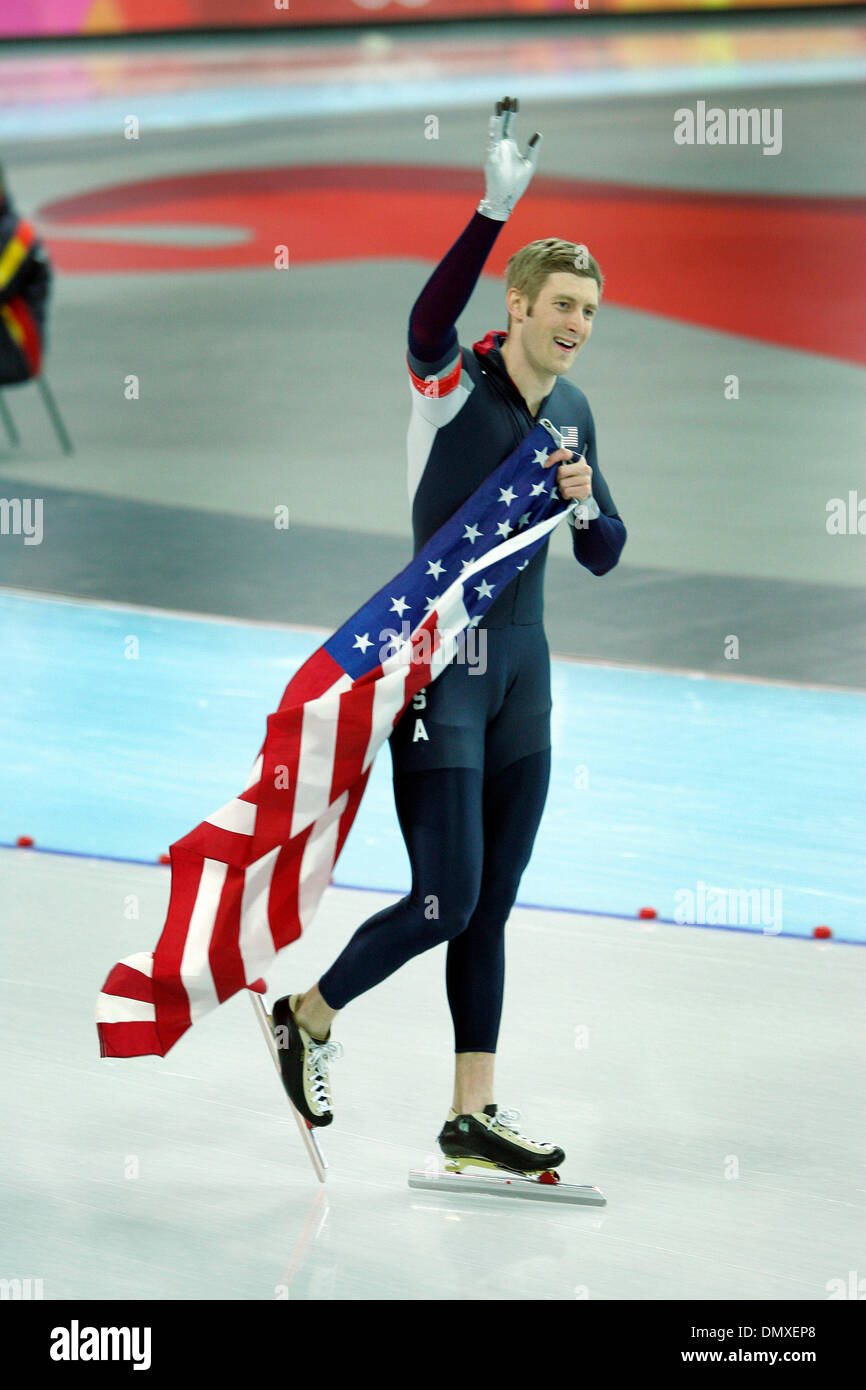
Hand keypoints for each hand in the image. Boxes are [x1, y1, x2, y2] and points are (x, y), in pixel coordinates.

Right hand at [477, 96, 541, 221]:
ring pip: (497, 130)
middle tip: (507, 97)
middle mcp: (502, 146)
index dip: (513, 113)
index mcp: (511, 146)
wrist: (506, 199)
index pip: (511, 125)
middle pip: (504, 124)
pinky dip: (494, 130)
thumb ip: (533, 149)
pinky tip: (495, 119)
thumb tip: (538, 134)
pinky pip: (493, 141)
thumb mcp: (529, 164)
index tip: (515, 100)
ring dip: (498, 117)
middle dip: (506, 111)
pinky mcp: (492, 157)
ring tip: (500, 104)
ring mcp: (496, 151)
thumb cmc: (516, 184)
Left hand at [543, 447, 592, 502]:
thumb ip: (558, 464)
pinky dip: (565, 494)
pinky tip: (569, 493)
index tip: (546, 465)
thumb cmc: (569, 479)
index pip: (564, 453)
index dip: (553, 458)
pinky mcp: (586, 490)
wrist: (581, 493)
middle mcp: (585, 467)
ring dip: (561, 488)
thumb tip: (546, 465)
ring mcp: (587, 479)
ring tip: (566, 487)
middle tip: (560, 480)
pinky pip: (567, 492)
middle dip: (558, 478)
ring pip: (563, 484)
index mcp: (578, 459)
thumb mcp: (565, 469)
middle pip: (561, 471)